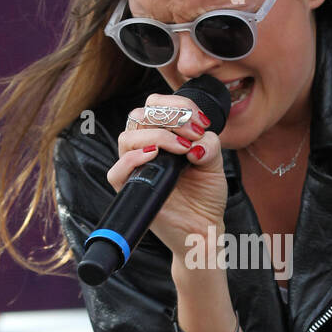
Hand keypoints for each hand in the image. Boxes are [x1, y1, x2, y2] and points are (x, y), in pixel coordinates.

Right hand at [109, 93, 227, 257]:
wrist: (203, 226)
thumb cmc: (205, 194)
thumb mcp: (215, 163)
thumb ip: (209, 144)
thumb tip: (196, 141)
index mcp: (163, 135)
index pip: (156, 104)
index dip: (178, 105)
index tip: (201, 122)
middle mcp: (145, 147)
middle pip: (139, 115)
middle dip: (169, 117)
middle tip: (193, 134)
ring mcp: (136, 168)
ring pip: (127, 137)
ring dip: (157, 136)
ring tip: (182, 149)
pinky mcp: (130, 189)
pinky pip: (116, 172)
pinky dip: (132, 160)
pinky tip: (154, 158)